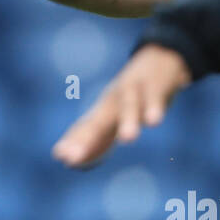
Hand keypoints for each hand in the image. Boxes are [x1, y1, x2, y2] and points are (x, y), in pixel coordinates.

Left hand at [53, 44, 191, 166]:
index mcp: (104, 111)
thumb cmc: (134, 96)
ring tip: (128, 139)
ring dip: (129, 121)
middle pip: (99, 120)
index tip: (60, 156)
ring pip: (129, 106)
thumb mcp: (115, 119)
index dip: (74, 141)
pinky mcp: (156, 86)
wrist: (160, 58)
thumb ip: (98, 142)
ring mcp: (134, 92)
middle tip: (73, 157)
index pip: (86, 128)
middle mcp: (114, 101)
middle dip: (86, 138)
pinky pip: (155, 97)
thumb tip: (69, 161)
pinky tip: (154, 120)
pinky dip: (154, 107)